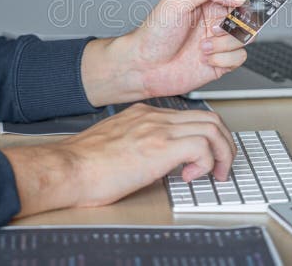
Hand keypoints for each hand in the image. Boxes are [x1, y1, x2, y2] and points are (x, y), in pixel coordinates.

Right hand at [1, 104, 235, 215]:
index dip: (208, 136)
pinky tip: (189, 177)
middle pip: (209, 118)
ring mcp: (158, 129)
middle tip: (222, 167)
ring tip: (215, 174)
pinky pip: (202, 146)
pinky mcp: (159, 146)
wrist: (66, 168)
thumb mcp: (117, 144)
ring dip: (222, 154)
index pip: (191, 116)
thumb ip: (139, 143)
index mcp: (144, 115)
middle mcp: (154, 117)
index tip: (207, 157)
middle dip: (225, 144)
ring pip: (212, 128)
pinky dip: (206, 163)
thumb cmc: (84, 165)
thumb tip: (157, 161)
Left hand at [81, 0, 249, 105]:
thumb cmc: (154, 32)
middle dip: (235, 25)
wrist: (143, 67)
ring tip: (202, 46)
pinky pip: (239, 58)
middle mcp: (216, 20)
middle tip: (214, 29)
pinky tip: (204, 59)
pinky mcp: (221, 62)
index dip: (243, 1)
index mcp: (209, 2)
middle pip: (247, 17)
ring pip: (245, 39)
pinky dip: (224, 59)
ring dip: (224, 44)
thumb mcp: (177, 0)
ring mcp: (219, 41)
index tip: (236, 7)